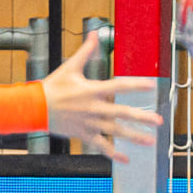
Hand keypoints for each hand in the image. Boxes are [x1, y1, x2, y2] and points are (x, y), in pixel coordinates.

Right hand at [45, 32, 162, 161]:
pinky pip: (101, 146)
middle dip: (142, 117)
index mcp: (92, 90)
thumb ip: (85, 52)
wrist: (34, 108)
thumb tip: (94, 33)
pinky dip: (114, 154)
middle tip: (158, 121)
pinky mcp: (84, 135)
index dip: (136, 85)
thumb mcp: (70, 67)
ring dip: (134, 137)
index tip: (151, 86)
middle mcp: (94, 108)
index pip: (119, 86)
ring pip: (116, 132)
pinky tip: (127, 159)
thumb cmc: (52, 87)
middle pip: (122, 113)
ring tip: (150, 141)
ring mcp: (90, 123)